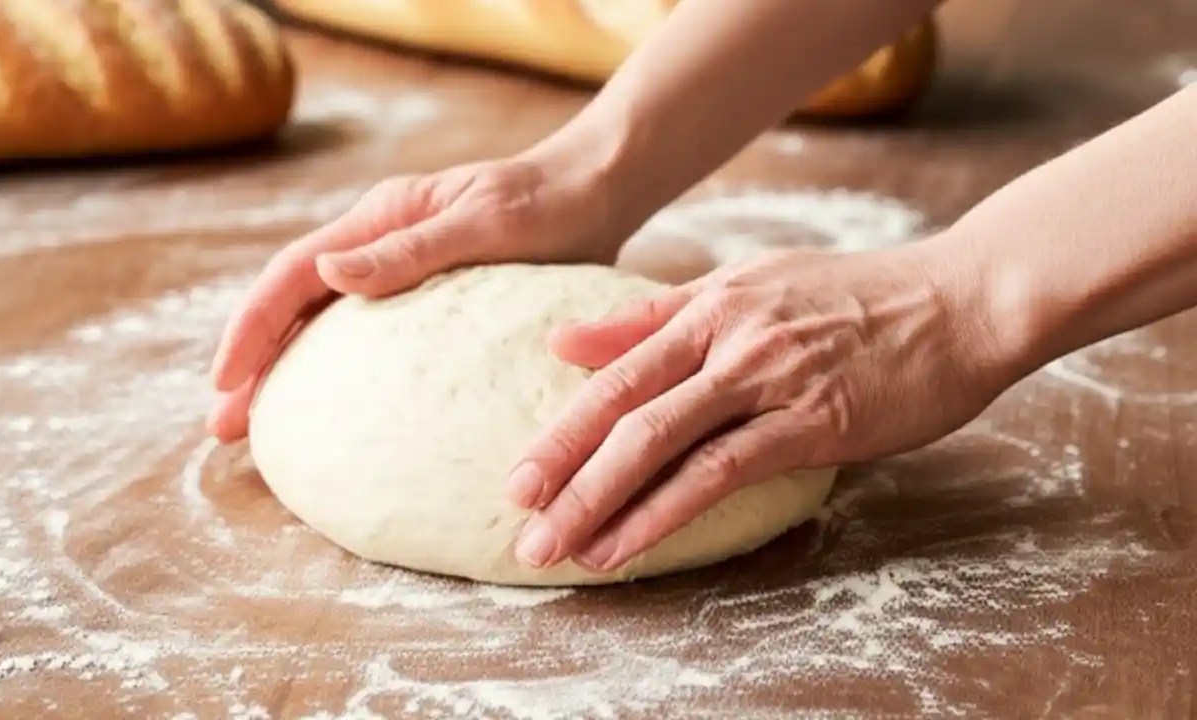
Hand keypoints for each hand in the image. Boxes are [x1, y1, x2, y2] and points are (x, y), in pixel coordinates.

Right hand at [208, 152, 619, 442]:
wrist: (595, 192)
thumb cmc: (549, 205)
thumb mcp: (485, 225)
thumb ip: (411, 249)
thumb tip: (327, 269)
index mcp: (382, 217)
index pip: (295, 273)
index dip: (253, 326)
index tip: (225, 380)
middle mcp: (379, 241)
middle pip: (295, 303)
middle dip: (254, 361)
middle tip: (225, 426)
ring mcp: (400, 268)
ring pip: (323, 321)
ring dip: (286, 369)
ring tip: (260, 429)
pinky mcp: (426, 293)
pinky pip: (365, 335)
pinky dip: (337, 371)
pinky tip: (334, 409)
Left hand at [506, 244, 1014, 572]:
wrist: (961, 300)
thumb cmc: (858, 298)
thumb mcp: (750, 286)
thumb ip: (657, 316)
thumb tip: (566, 341)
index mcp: (710, 304)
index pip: (614, 369)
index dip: (560, 427)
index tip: (516, 474)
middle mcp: (728, 338)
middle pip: (622, 409)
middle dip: (562, 469)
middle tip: (517, 519)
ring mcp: (769, 379)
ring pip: (661, 443)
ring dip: (600, 502)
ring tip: (557, 550)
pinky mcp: (813, 421)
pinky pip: (721, 472)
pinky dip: (665, 512)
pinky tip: (629, 545)